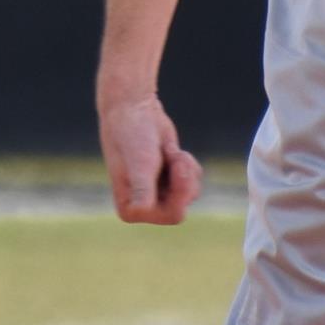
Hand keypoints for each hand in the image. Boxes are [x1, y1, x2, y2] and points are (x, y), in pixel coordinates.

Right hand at [97, 92, 202, 224]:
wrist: (134, 109)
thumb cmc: (133, 137)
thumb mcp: (141, 163)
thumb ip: (142, 188)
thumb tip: (140, 210)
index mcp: (131, 210)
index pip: (173, 216)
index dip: (181, 191)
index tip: (174, 164)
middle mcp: (143, 207)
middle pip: (184, 206)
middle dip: (185, 178)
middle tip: (176, 155)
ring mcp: (157, 195)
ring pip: (190, 194)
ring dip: (185, 168)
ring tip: (168, 150)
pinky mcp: (169, 181)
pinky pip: (193, 181)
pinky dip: (188, 163)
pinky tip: (170, 150)